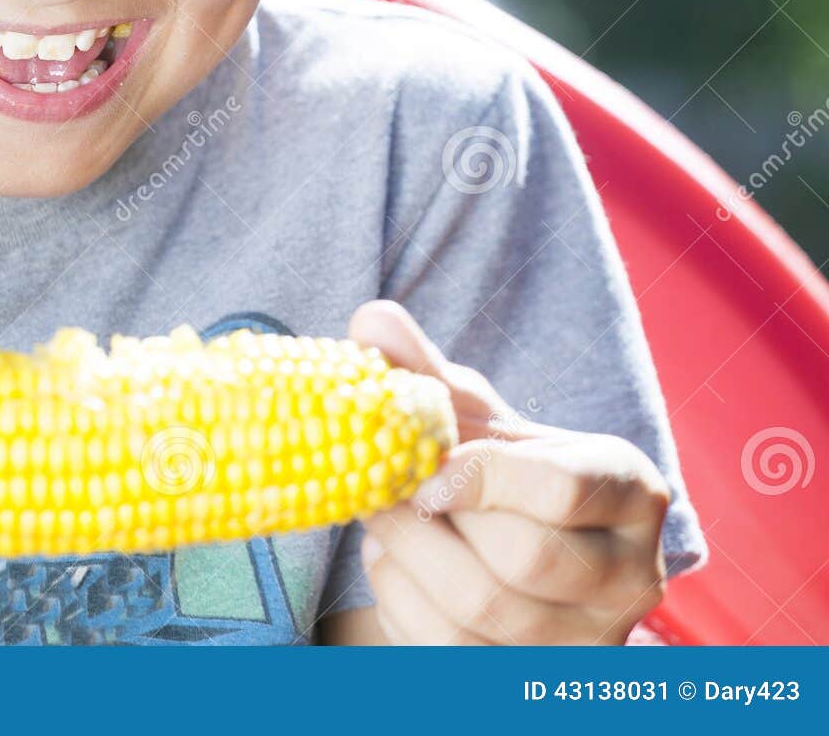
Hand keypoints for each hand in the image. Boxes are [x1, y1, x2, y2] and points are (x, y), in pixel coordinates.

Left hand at [347, 299, 670, 645]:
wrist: (517, 560)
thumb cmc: (501, 472)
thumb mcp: (478, 418)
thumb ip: (428, 373)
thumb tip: (371, 320)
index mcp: (630, 491)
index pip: (566, 487)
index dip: (483, 475)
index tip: (422, 464)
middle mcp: (630, 576)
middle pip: (522, 557)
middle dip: (428, 518)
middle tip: (378, 486)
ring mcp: (587, 642)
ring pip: (481, 610)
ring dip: (403, 556)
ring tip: (378, 517)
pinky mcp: (533, 681)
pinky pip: (449, 651)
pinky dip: (399, 602)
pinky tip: (392, 565)